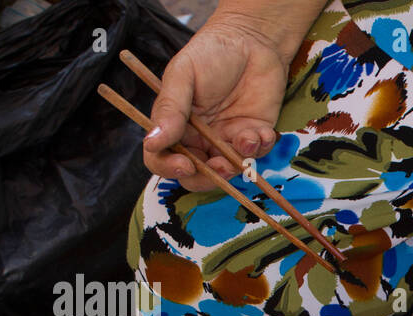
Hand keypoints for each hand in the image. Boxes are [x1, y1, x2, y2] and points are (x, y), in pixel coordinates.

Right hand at [141, 14, 291, 189]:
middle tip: (221, 167)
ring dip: (237, 164)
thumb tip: (151, 141)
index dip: (169, 168)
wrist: (251, 40)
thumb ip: (170, 109)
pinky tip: (261, 131)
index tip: (185, 165)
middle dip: (209, 177)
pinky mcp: (253, 136)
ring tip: (245, 141)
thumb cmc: (210, 53)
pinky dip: (260, 148)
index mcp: (174, 125)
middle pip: (196, 174)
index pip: (162, 157)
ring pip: (228, 170)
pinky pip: (256, 156)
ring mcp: (226, 139)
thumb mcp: (183, 75)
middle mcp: (198, 138)